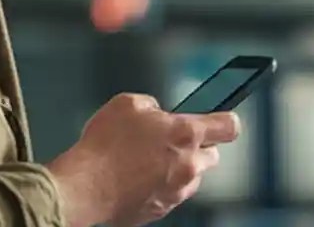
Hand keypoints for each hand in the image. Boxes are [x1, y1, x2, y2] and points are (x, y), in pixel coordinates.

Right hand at [47, 94, 240, 226]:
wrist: (85, 186)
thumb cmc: (104, 146)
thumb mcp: (128, 104)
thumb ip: (152, 105)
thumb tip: (157, 114)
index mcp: (185, 134)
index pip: (228, 127)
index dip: (226, 121)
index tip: (222, 121)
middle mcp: (188, 165)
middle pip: (213, 155)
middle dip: (197, 148)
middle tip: (171, 142)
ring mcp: (177, 191)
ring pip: (193, 178)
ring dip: (180, 169)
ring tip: (149, 161)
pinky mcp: (163, 209)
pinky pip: (173, 194)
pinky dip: (162, 186)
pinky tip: (138, 178)